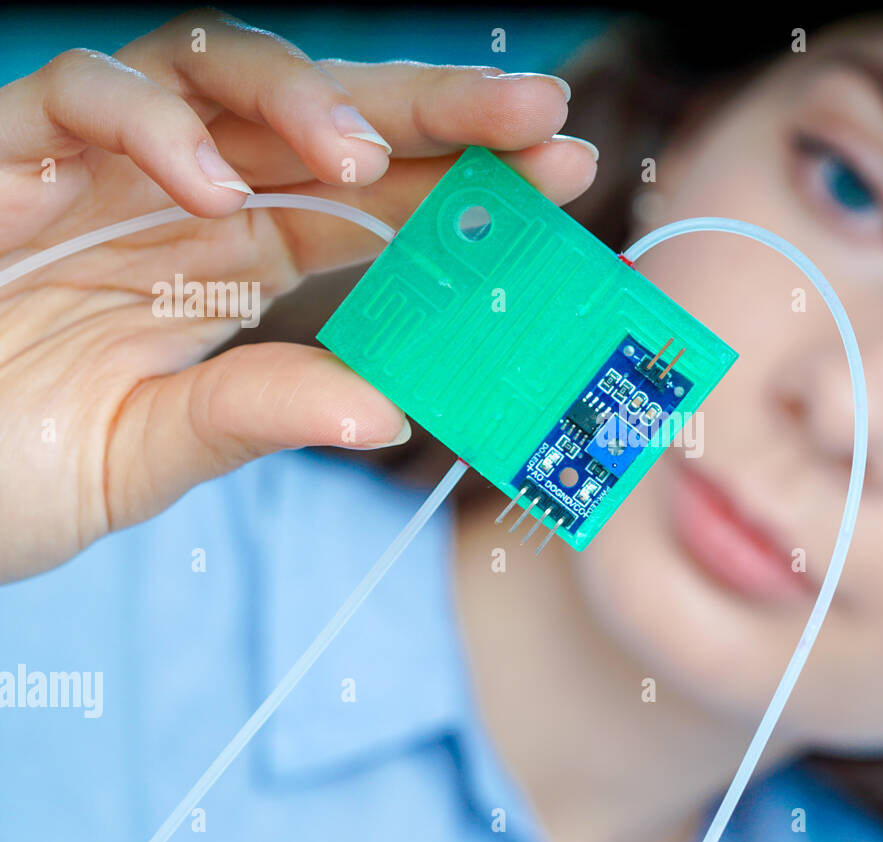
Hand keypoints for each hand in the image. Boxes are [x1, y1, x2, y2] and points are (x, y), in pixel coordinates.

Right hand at [0, 8, 597, 582]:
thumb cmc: (7, 464)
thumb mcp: (150, 455)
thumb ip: (254, 415)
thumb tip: (386, 413)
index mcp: (236, 263)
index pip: (372, 203)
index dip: (463, 186)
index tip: (563, 178)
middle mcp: (183, 200)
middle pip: (326, 120)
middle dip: (436, 110)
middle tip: (539, 114)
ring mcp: (97, 170)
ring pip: (215, 72)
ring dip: (305, 100)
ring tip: (367, 162)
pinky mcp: (5, 157)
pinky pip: (81, 97)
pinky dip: (151, 127)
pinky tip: (214, 187)